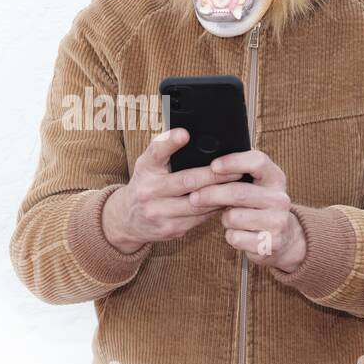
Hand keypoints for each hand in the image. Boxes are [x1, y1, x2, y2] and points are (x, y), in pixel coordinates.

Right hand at [102, 128, 240, 253]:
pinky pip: (198, 218)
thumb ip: (165, 150)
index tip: (185, 134)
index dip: (170, 142)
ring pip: (197, 203)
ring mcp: (158, 213)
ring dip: (220, 194)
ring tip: (238, 185)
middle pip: (187, 181)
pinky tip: (225, 201)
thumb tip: (191, 135)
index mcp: (145, 169)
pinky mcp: (169, 229)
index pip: (156, 152)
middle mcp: (149, 191)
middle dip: (215, 174)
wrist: (126, 220)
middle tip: (237, 168)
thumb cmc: (145, 184)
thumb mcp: (148, 164)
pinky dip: (214, 208)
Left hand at [189, 150, 306, 271]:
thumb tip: (208, 166)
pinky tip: (239, 233)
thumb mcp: (258, 186)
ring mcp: (277, 222)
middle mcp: (280, 199)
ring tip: (231, 218)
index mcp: (276, 178)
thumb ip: (240, 172)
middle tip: (194, 197)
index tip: (213, 166)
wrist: (286, 238)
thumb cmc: (260, 206)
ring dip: (224, 219)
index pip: (257, 161)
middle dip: (211, 194)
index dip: (233, 162)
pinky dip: (231, 236)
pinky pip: (235, 237)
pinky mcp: (270, 244)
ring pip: (233, 217)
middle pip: (238, 192)